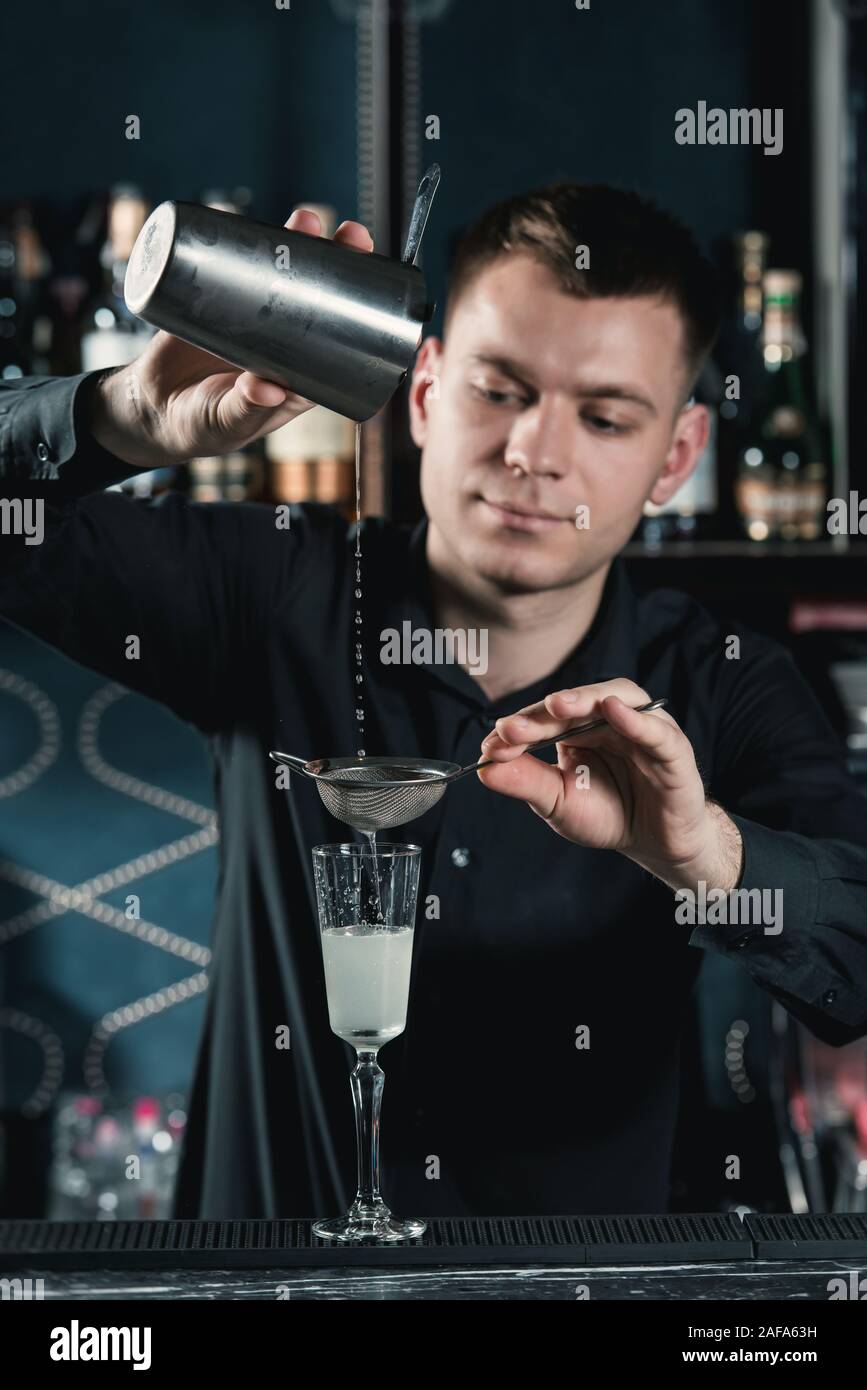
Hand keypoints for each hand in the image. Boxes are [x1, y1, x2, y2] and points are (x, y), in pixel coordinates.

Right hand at [89, 209, 373, 467]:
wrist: (151, 407)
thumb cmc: (199, 425)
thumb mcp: (226, 422)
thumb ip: (246, 408)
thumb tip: (267, 389)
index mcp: (301, 373)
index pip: (342, 336)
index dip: (361, 308)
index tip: (371, 281)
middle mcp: (285, 340)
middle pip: (320, 294)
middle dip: (338, 262)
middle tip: (349, 235)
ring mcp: (254, 316)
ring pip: (284, 272)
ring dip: (299, 242)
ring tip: (306, 220)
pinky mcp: (220, 298)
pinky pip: (239, 265)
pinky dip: (247, 240)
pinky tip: (253, 222)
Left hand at [477, 678, 742, 891]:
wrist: (656, 843)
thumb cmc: (609, 814)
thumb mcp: (558, 802)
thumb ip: (526, 782)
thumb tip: (483, 769)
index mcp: (580, 727)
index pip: (546, 717)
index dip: (519, 727)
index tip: (491, 745)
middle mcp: (611, 719)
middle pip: (576, 701)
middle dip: (542, 714)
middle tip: (512, 728)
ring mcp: (643, 729)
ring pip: (617, 698)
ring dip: (585, 699)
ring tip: (557, 705)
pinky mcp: (674, 749)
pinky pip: (655, 730)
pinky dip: (635, 720)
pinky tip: (612, 712)